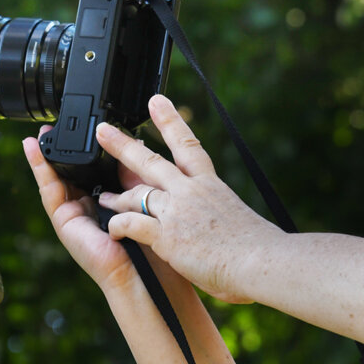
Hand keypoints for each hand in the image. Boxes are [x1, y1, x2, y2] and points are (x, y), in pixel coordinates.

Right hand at [22, 132, 141, 294]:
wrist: (147, 272)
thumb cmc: (151, 242)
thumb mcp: (142, 195)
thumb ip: (133, 171)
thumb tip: (131, 140)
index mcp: (109, 200)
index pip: (94, 169)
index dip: (87, 148)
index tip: (83, 125)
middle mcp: (90, 206)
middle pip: (71, 172)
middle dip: (61, 148)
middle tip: (52, 124)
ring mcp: (74, 215)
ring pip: (56, 178)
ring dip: (45, 154)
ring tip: (38, 132)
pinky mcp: (64, 221)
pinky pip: (49, 190)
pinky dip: (39, 169)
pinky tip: (32, 149)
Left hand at [95, 95, 282, 302]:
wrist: (260, 261)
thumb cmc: (259, 249)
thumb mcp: (239, 219)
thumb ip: (222, 216)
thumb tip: (224, 225)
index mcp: (211, 185)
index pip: (188, 145)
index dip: (170, 121)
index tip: (157, 102)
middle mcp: (191, 191)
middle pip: (151, 161)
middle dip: (123, 145)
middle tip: (104, 131)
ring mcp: (176, 211)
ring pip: (136, 193)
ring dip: (116, 195)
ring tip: (102, 196)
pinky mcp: (166, 235)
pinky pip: (132, 224)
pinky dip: (119, 226)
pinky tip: (112, 231)